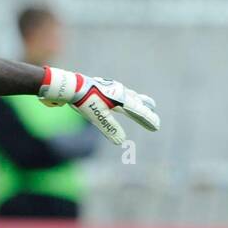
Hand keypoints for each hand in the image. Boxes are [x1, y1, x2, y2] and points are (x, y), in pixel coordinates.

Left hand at [37, 66, 159, 144]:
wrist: (71, 86)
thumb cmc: (84, 100)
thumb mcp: (97, 117)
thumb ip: (109, 128)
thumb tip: (121, 141)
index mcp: (120, 99)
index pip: (137, 111)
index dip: (147, 119)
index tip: (156, 126)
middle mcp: (119, 92)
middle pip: (136, 102)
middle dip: (145, 110)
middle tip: (154, 116)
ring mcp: (112, 89)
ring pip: (130, 96)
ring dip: (138, 101)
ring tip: (145, 103)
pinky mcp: (104, 88)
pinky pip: (121, 94)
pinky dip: (127, 98)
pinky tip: (122, 99)